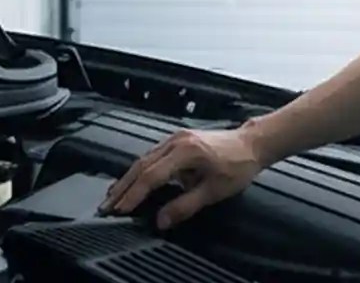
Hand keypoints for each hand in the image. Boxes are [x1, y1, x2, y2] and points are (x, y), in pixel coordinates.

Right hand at [98, 127, 263, 229]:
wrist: (252, 143)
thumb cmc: (238, 164)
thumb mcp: (214, 190)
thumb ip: (185, 206)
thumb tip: (161, 221)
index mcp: (186, 151)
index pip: (151, 176)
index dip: (133, 195)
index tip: (120, 210)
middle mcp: (176, 141)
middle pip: (141, 166)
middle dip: (122, 188)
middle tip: (106, 206)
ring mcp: (176, 138)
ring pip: (144, 159)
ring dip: (128, 179)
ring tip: (113, 197)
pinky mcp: (178, 140)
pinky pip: (153, 156)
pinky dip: (140, 171)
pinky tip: (132, 181)